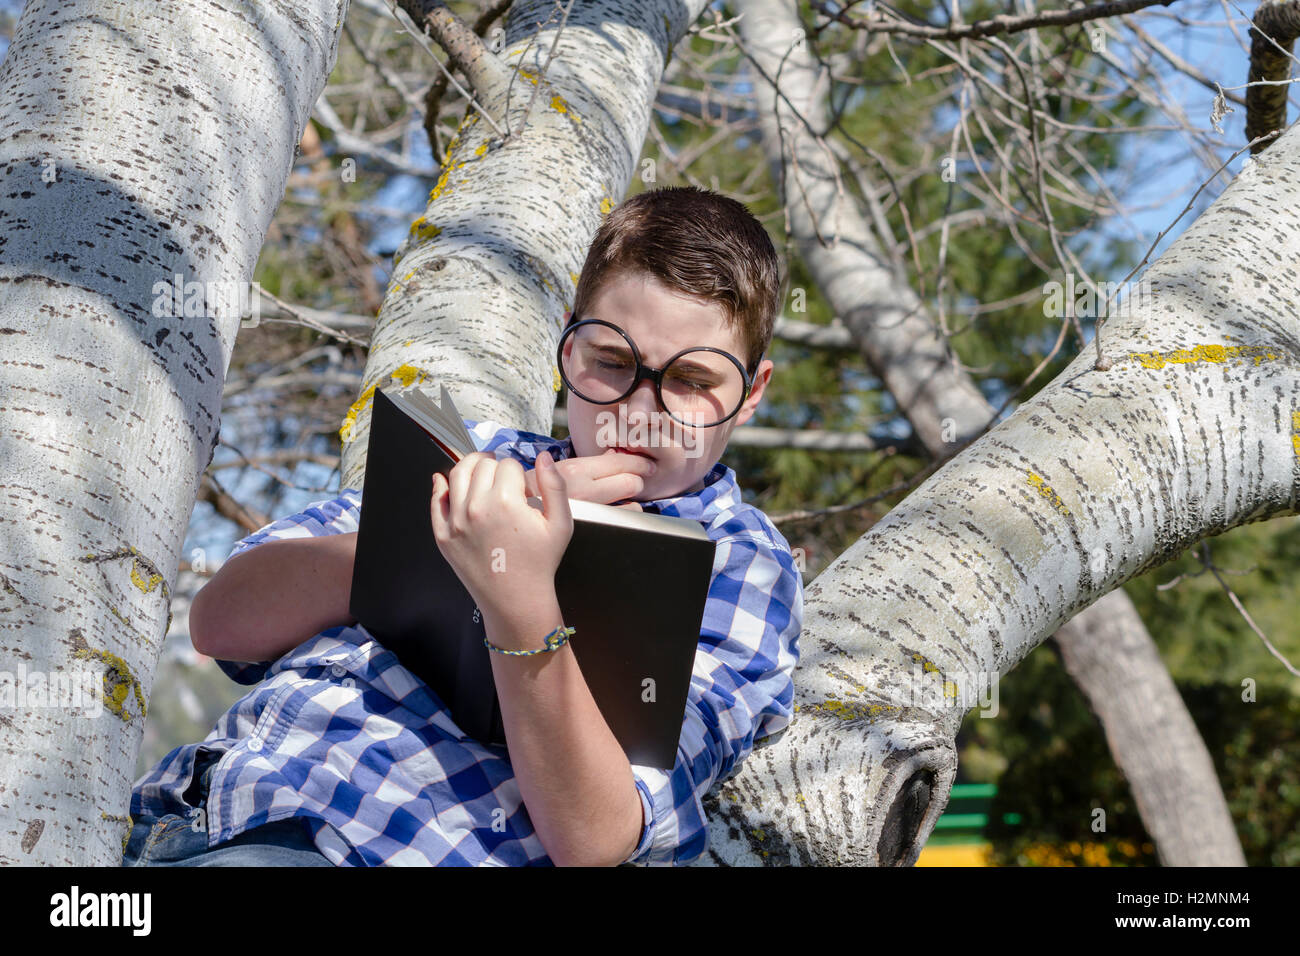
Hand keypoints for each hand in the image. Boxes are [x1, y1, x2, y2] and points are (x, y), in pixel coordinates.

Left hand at [430, 450, 572, 620]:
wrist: (516, 599)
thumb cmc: (540, 563)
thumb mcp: (561, 524)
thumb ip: (554, 485)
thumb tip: (544, 456)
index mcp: (506, 502)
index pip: (509, 465)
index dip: (519, 472)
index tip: (523, 488)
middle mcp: (476, 507)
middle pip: (482, 465)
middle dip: (496, 467)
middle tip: (505, 482)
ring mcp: (456, 522)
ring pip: (457, 474)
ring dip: (470, 467)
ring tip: (481, 472)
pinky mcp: (443, 535)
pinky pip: (436, 501)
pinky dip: (440, 486)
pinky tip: (445, 481)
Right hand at [522, 448, 654, 511]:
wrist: (511, 519)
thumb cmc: (530, 493)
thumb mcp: (555, 470)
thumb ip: (585, 464)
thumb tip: (612, 454)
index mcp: (575, 472)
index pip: (620, 462)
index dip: (637, 462)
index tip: (646, 464)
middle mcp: (584, 493)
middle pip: (631, 483)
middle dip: (638, 480)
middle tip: (640, 477)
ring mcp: (589, 514)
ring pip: (631, 507)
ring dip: (632, 500)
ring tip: (629, 496)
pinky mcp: (589, 529)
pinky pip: (619, 521)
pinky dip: (624, 514)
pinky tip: (620, 510)